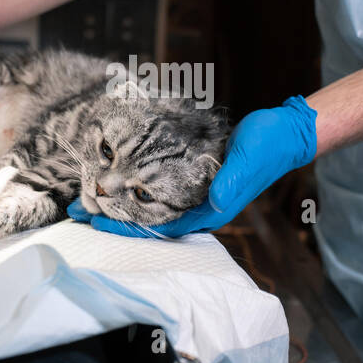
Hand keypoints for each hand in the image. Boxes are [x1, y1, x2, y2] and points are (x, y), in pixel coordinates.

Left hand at [67, 95, 317, 237]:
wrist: (284, 133)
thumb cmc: (268, 147)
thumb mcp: (248, 160)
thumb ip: (232, 182)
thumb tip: (216, 201)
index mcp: (213, 210)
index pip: (161, 229)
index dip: (127, 230)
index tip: (96, 224)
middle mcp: (202, 206)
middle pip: (150, 220)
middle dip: (114, 219)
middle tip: (78, 211)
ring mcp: (198, 193)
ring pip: (152, 204)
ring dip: (121, 202)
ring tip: (90, 196)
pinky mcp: (197, 176)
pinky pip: (161, 186)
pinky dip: (137, 184)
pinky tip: (120, 176)